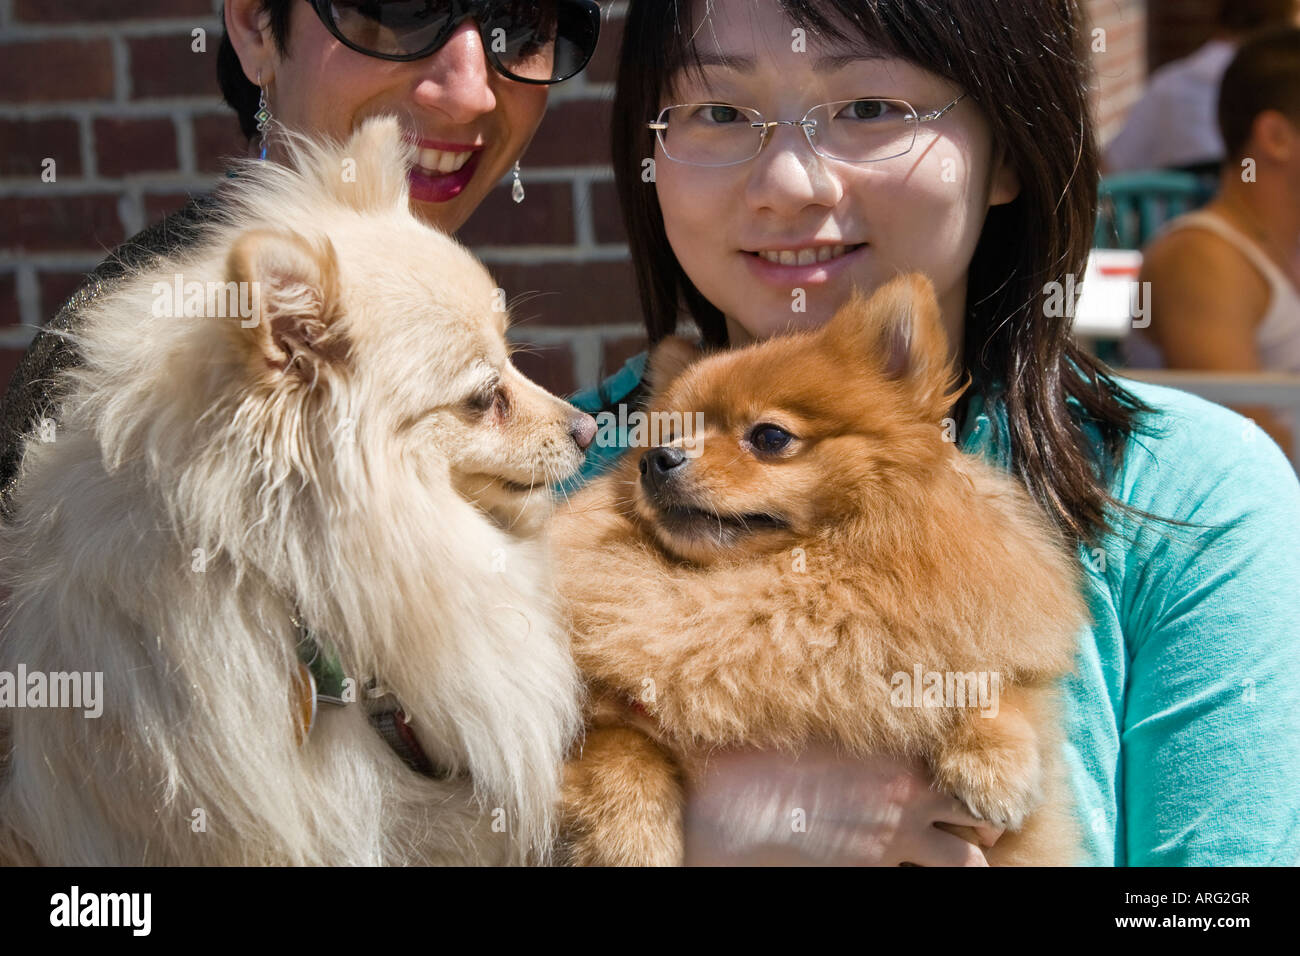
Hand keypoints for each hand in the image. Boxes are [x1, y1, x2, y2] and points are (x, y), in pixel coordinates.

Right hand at [681, 742, 1003, 865]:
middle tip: (976, 824)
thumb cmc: (765, 753)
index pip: (969, 759)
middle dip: (986, 823)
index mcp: (900, 749)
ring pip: (967, 865)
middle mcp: (908, 797)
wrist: (733, 807)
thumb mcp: (819, 719)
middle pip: (983, 817)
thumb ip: (857, 715)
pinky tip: (906, 864)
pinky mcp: (870, 870)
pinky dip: (921, 872)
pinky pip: (919, 878)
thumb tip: (866, 693)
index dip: (980, 770)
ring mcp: (892, 840)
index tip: (972, 771)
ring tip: (957, 855)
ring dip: (966, 858)